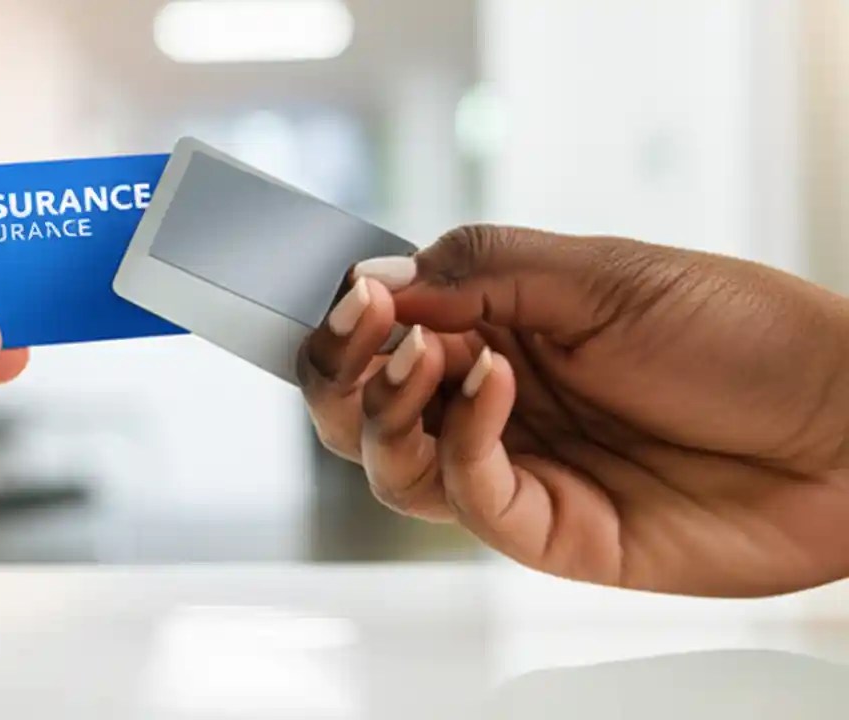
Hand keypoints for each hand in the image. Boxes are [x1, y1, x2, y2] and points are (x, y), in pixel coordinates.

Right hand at [300, 226, 848, 596]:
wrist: (845, 426)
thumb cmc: (743, 334)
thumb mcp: (603, 274)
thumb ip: (483, 271)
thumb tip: (380, 275)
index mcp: (497, 328)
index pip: (385, 332)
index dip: (349, 317)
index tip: (353, 292)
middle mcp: (492, 401)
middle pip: (363, 407)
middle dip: (341, 369)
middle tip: (366, 328)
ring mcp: (517, 468)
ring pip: (393, 464)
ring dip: (388, 407)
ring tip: (429, 355)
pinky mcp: (549, 531)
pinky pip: (469, 499)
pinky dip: (463, 438)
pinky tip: (494, 385)